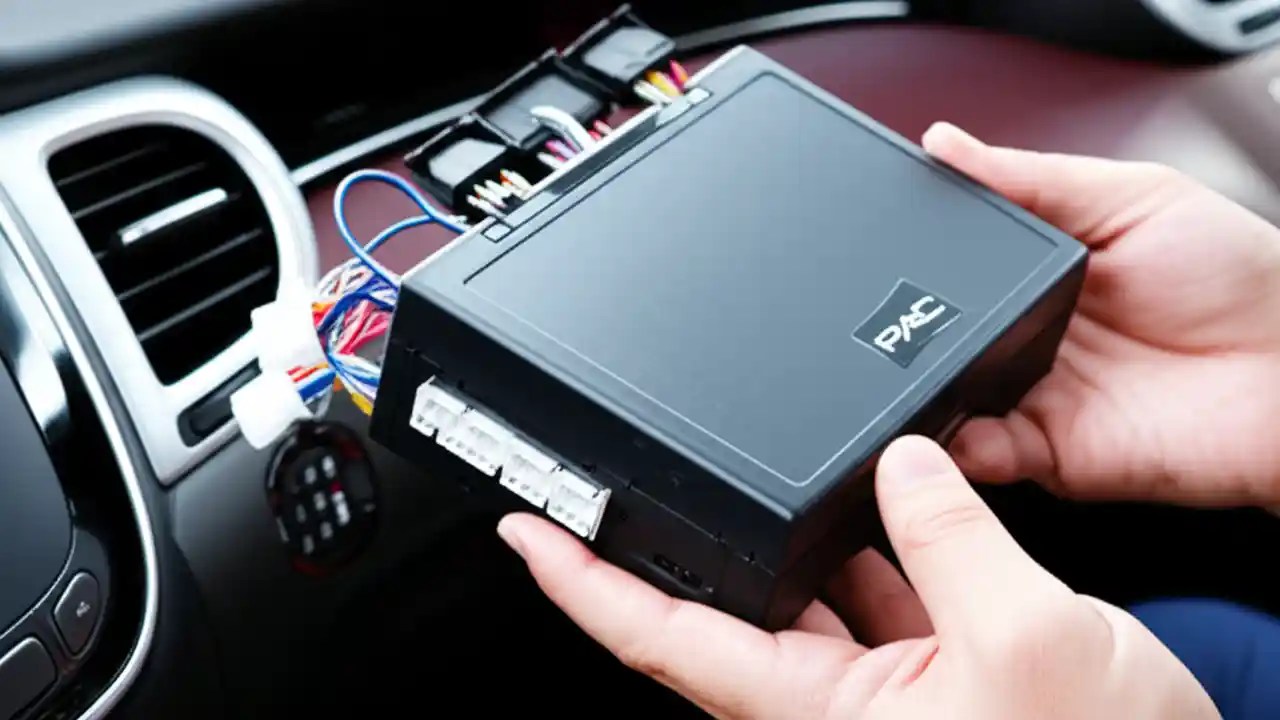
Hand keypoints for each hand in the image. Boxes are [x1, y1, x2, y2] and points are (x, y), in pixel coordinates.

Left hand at [497, 436, 1217, 718]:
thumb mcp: (1028, 637)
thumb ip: (951, 537)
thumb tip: (906, 462)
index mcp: (817, 710)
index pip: (658, 637)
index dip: (579, 581)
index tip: (523, 530)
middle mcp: (829, 703)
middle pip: (716, 609)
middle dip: (671, 540)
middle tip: (624, 472)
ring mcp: (874, 692)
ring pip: (797, 595)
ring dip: (780, 533)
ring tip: (751, 462)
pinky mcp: (922, 676)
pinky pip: (863, 597)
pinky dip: (862, 546)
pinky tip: (874, 498)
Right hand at [924, 123, 1279, 506]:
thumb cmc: (1241, 276)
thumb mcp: (1132, 195)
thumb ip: (1033, 178)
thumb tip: (945, 145)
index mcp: (1038, 275)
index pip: (951, 273)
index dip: (914, 267)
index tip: (883, 252)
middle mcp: (1025, 337)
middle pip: (936, 337)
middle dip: (906, 331)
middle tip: (888, 316)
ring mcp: (1034, 397)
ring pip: (947, 399)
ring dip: (923, 392)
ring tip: (907, 374)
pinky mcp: (1050, 453)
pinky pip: (984, 455)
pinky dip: (960, 447)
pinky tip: (958, 424)